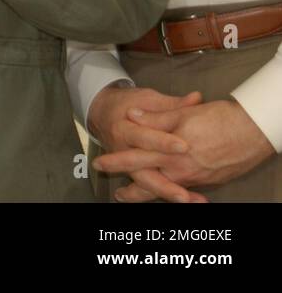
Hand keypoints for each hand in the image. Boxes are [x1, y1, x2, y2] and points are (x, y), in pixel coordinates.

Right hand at [87, 84, 203, 202]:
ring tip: (187, 199)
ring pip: (145, 184)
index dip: (164, 142)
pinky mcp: (134, 171)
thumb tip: (196, 98)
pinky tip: (187, 198)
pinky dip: (166, 194)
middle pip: (142, 171)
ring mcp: (127, 164)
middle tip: (183, 194)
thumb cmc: (126, 104)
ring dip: (166, 194)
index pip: (145, 137)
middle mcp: (123, 151)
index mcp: (124, 129)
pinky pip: (149, 186)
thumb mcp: (146, 99)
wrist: (101, 113)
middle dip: (163, 185)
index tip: (185, 147)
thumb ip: (172, 104)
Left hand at [95, 98, 274, 200]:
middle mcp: (180, 169)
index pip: (136, 159)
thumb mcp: (182, 114)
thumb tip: (133, 115)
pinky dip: (173, 191)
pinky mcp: (207, 180)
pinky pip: (184, 188)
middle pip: (149, 185)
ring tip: (133, 195)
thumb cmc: (218, 118)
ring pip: (167, 189)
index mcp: (170, 152)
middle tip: (117, 195)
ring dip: (151, 192)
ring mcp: (195, 177)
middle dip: (132, 192)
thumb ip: (155, 117)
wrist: (252, 130)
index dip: (116, 162)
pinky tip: (169, 191)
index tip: (100, 164)